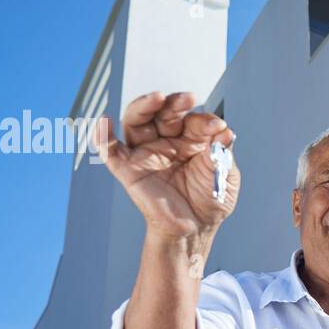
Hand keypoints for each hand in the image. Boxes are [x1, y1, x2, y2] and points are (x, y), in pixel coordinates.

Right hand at [93, 91, 240, 240]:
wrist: (195, 230)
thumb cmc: (211, 200)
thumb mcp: (225, 175)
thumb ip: (223, 153)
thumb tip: (226, 131)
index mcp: (191, 139)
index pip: (193, 120)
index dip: (204, 120)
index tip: (217, 126)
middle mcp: (167, 141)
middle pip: (162, 113)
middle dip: (174, 104)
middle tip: (187, 99)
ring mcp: (147, 154)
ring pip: (137, 122)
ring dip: (143, 107)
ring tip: (156, 98)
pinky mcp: (129, 170)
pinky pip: (110, 150)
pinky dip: (102, 135)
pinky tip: (104, 121)